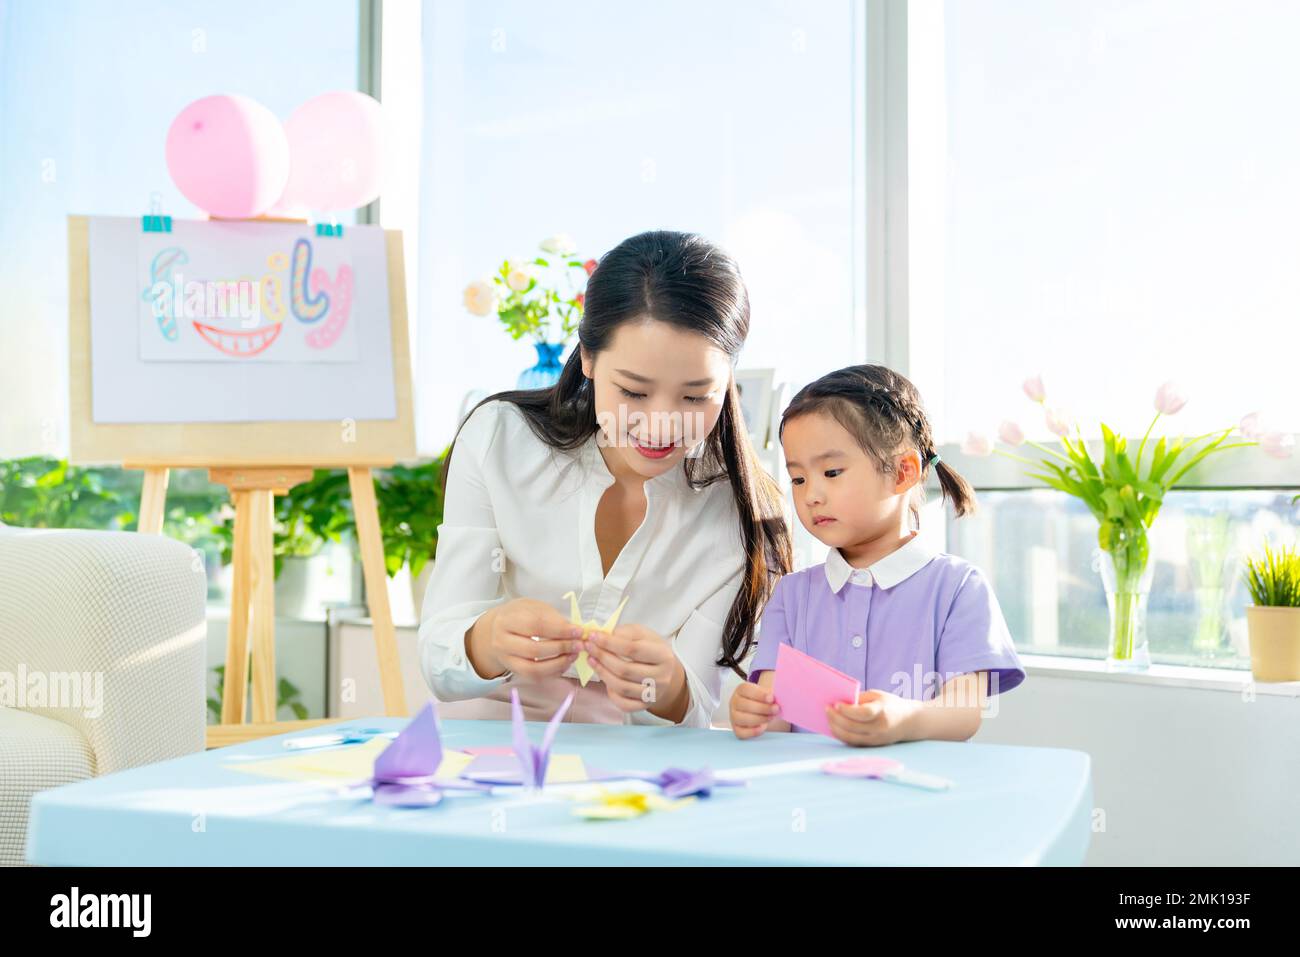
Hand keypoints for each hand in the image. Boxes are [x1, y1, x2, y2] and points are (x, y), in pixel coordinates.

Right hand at [468, 598, 582, 681]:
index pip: (536, 625)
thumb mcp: (534, 607)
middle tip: (579, 645)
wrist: (497, 629)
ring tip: (573, 655)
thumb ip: (552, 617)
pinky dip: (552, 673)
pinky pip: (534, 677)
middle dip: (561, 648)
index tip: (578, 631)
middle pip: (534, 649)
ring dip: (558, 664)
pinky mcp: (513, 671)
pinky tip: (564, 664)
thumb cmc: (520, 615)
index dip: (560, 630)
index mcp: (507, 619)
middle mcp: (502, 641)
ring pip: (533, 669)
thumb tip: (574, 631)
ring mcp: (506, 659)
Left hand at [584, 623, 684, 716]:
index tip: (593, 636)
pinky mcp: (644, 705)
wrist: (665, 672)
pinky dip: (610, 692)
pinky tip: (605, 679)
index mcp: (663, 655)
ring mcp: (653, 694)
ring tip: (591, 660)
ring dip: (602, 673)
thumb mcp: (643, 634)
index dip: (610, 643)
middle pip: (625, 670)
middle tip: (588, 647)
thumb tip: (604, 636)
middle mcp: (661, 677)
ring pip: (622, 687)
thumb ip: (625, 632)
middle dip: (602, 657)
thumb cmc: (650, 649)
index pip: (633, 649)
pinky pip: (623, 703)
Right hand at [730, 680, 779, 738]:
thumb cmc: (764, 700)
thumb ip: (771, 694)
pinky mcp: (736, 729)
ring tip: (771, 717)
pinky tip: (763, 727)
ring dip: (759, 719)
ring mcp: (734, 716)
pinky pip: (741, 733)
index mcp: (741, 690)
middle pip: (745, 705)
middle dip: (763, 708)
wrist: (760, 710)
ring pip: (742, 719)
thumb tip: (780, 696)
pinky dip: (753, 731)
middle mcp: (734, 702)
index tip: (771, 698)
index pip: (746, 689)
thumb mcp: (767, 693)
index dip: (759, 694)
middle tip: (776, 709)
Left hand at [826, 689, 918, 746]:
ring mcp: (876, 739)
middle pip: (852, 727)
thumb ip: (859, 699)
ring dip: (835, 728)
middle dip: (836, 718)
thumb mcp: (877, 696)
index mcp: (883, 712)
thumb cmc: (890, 704)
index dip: (847, 710)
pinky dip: (841, 736)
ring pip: (850, 737)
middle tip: (826, 709)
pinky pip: (853, 743)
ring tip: (828, 718)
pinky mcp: (873, 746)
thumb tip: (839, 703)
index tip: (836, 704)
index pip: (863, 713)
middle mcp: (880, 728)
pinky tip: (834, 728)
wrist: (910, 722)